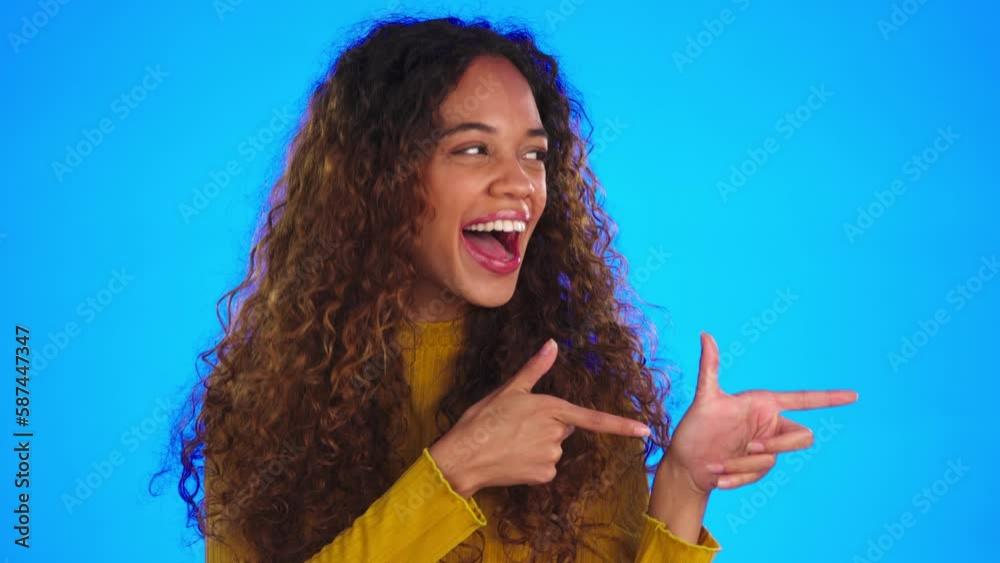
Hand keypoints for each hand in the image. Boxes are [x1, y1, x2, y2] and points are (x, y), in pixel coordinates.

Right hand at [428, 339, 651, 497]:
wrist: (464, 458)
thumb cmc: (482, 420)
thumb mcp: (508, 389)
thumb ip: (535, 368)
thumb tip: (552, 344)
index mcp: (551, 408)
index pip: (594, 418)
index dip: (621, 425)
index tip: (645, 431)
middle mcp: (556, 434)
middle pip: (564, 428)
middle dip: (549, 426)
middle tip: (518, 424)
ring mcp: (551, 457)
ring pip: (554, 448)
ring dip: (539, 444)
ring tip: (511, 441)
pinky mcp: (543, 476)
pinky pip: (546, 467)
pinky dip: (533, 463)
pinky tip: (513, 459)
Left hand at [660, 332, 857, 495]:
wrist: (687, 463)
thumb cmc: (695, 428)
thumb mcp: (704, 399)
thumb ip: (710, 367)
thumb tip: (705, 334)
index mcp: (765, 404)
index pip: (803, 399)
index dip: (829, 398)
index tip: (855, 395)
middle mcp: (771, 425)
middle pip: (803, 436)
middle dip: (777, 444)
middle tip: (749, 445)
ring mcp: (768, 448)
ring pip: (774, 458)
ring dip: (742, 464)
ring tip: (717, 463)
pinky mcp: (760, 468)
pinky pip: (759, 475)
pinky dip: (736, 478)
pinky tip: (718, 478)